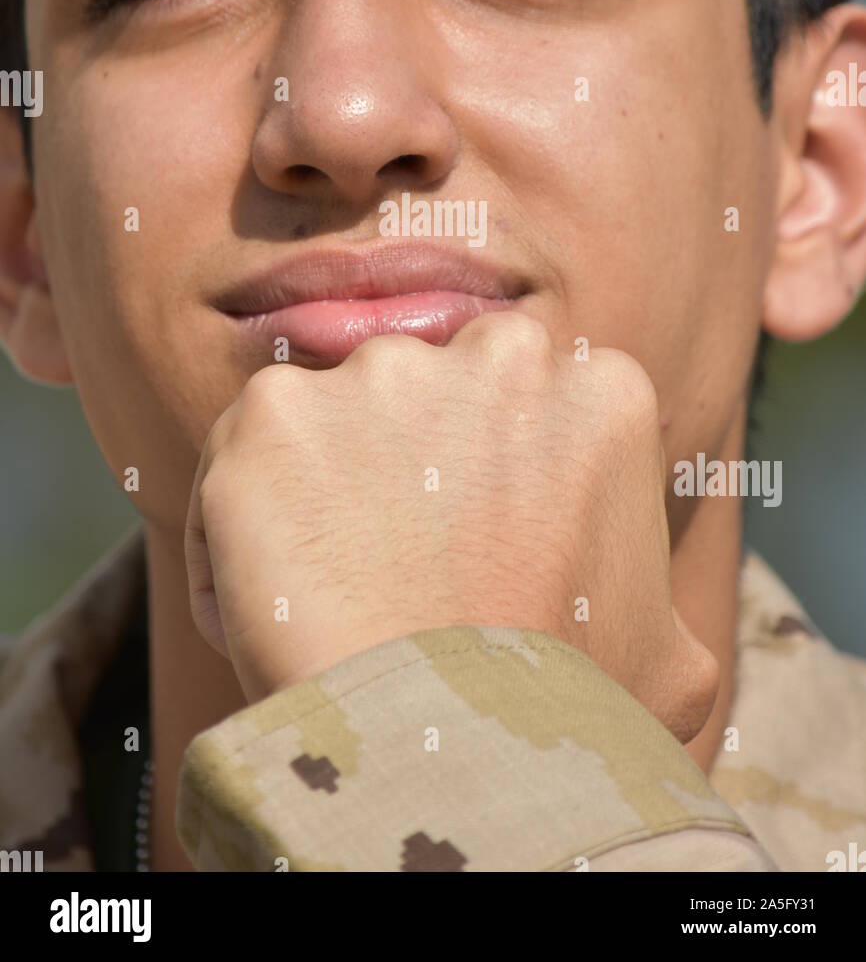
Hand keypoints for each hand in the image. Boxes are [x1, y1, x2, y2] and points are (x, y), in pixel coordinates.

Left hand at [185, 313, 717, 741]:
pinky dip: (241, 516)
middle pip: (431, 393)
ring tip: (337, 589)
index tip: (469, 550)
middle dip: (410, 457)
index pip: (521, 407)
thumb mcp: (665, 648)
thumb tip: (644, 614)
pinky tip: (273, 592)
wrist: (453, 753)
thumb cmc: (566, 712)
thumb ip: (642, 582)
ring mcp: (381, 372)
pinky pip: (246, 450)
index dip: (488, 484)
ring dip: (325, 484)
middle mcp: (497, 351)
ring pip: (337, 415)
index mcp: (601, 390)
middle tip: (399, 561)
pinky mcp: (278, 408)